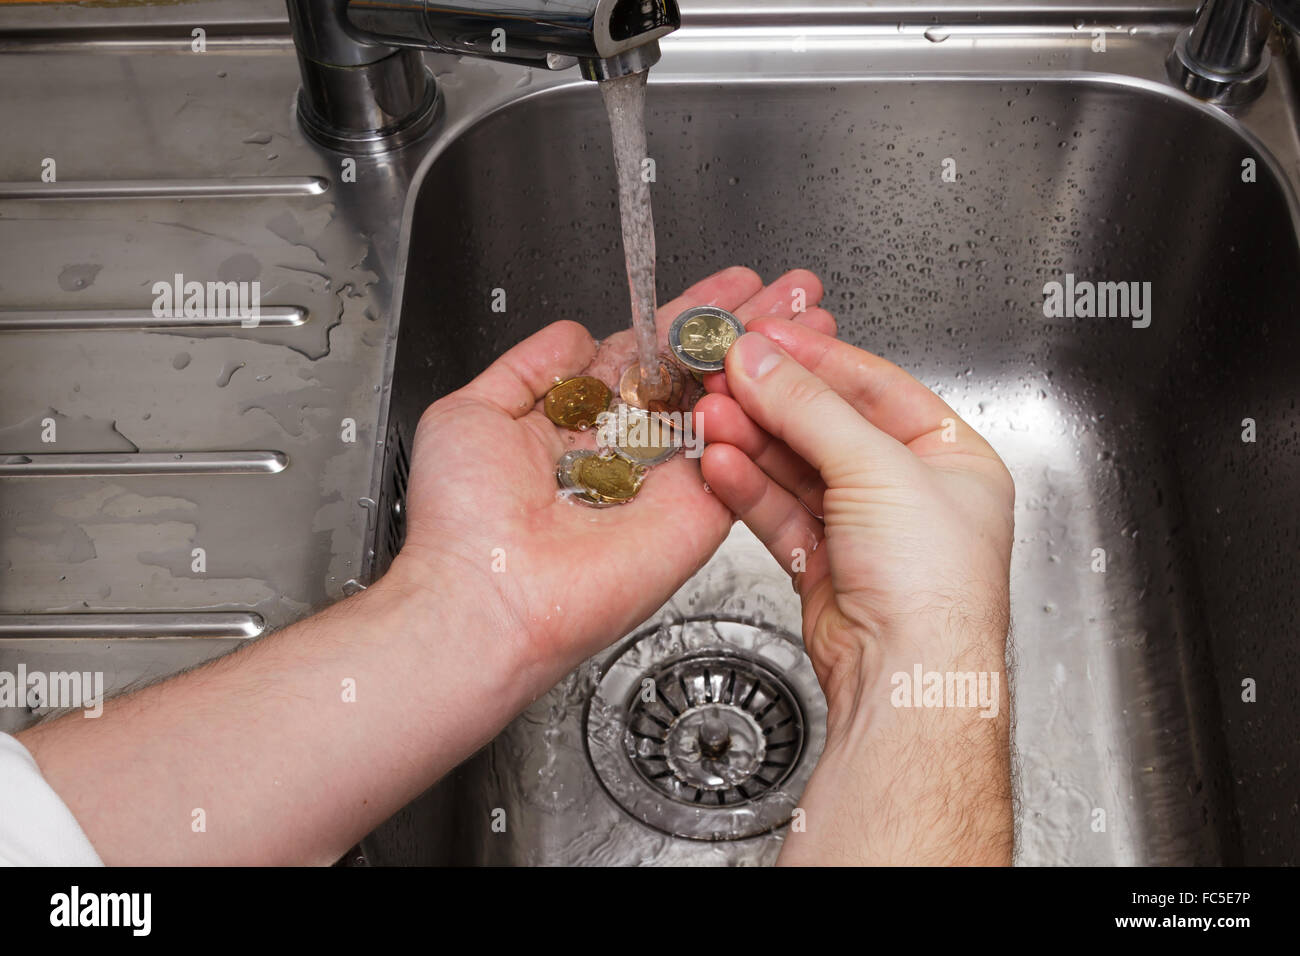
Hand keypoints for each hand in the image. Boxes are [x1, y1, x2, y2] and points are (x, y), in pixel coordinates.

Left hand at [391, 267, 835, 692]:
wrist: (486, 596)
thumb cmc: (462, 521)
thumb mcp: (471, 413)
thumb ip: (528, 367)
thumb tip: (574, 334)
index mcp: (580, 423)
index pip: (648, 355)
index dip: (689, 317)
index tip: (728, 286)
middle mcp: (629, 450)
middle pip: (700, 374)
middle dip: (746, 327)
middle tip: (790, 291)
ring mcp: (669, 481)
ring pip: (730, 408)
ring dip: (772, 361)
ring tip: (809, 313)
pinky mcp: (700, 513)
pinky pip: (742, 456)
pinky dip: (766, 411)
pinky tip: (792, 363)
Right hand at [695, 321, 1014, 862]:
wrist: (905, 676)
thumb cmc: (934, 589)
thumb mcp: (877, 468)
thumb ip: (810, 408)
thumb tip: (764, 361)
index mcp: (949, 456)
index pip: (875, 387)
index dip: (816, 360)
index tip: (766, 338)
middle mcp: (909, 491)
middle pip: (827, 426)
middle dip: (772, 401)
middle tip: (725, 374)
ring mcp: (863, 529)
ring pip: (796, 468)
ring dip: (752, 440)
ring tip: (712, 414)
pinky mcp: (822, 562)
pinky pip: (778, 510)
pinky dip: (747, 486)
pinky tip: (721, 461)